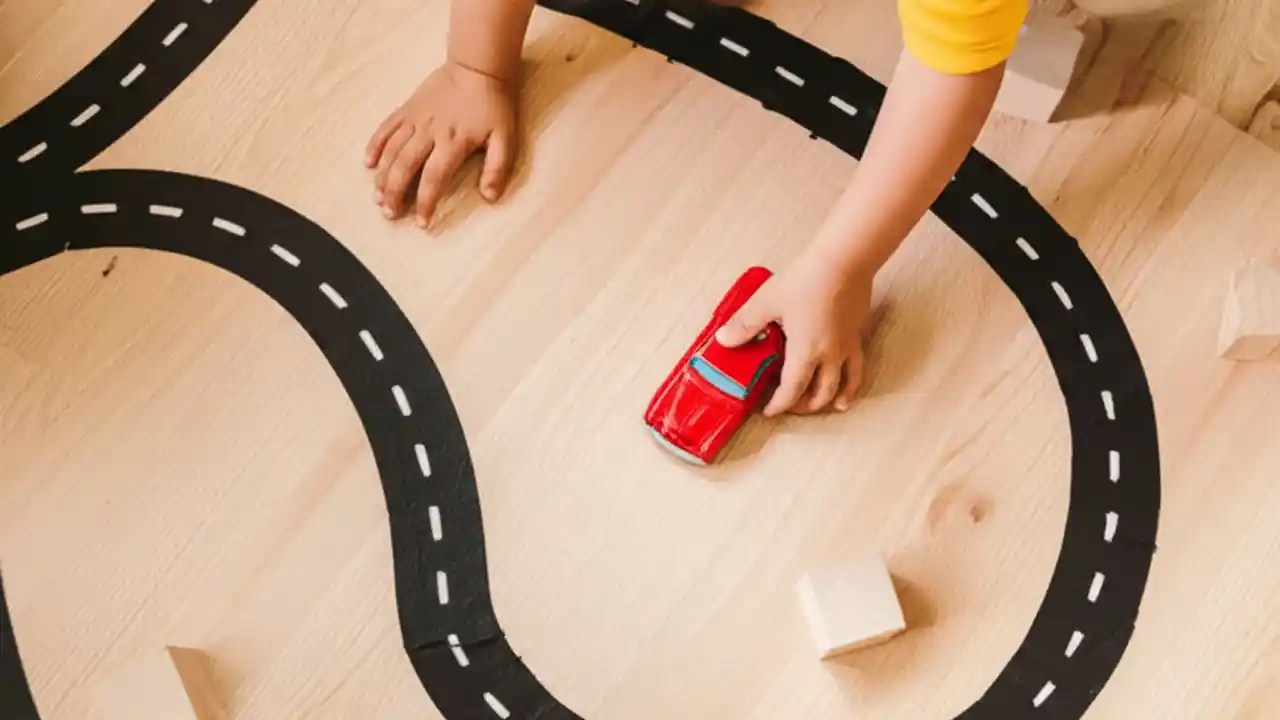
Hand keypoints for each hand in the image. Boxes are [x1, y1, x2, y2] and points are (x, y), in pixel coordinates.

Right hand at [365, 61, 516, 226]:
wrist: (478, 67)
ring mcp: (415, 119)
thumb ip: (498, 168)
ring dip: (382, 175)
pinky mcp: (407, 108)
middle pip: (404, 167)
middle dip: (394, 193)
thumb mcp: (505, 138)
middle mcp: (429, 132)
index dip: (425, 202)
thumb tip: (490, 197)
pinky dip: (374, 145)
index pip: (433, 178)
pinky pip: (386, 128)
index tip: (422, 223)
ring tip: (378, 197)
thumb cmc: (494, 105)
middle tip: (389, 214)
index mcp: (453, 142)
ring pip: (391, 150)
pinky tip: (367, 163)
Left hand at [716, 255, 871, 415]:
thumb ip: (745, 324)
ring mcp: (846, 346)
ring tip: (831, 406)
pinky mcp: (857, 334)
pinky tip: (849, 382)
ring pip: (843, 385)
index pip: (791, 390)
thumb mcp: (767, 301)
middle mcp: (829, 356)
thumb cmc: (806, 279)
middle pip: (819, 393)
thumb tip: (723, 341)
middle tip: (789, 405)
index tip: (768, 411)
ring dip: (834, 399)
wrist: (845, 260)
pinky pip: (857, 366)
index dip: (779, 404)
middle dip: (804, 406)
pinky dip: (853, 381)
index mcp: (805, 352)